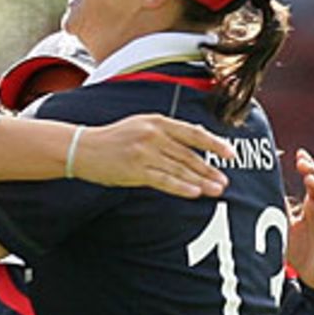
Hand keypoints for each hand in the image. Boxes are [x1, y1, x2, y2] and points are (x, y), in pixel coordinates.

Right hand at [74, 115, 231, 197]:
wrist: (83, 148)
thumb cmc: (114, 139)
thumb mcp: (141, 126)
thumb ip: (167, 133)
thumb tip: (194, 143)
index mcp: (158, 121)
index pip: (193, 132)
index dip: (213, 144)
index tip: (230, 155)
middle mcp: (153, 134)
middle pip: (188, 154)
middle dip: (209, 169)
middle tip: (225, 181)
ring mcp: (145, 152)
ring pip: (179, 169)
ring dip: (200, 181)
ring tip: (216, 190)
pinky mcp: (135, 170)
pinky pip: (164, 180)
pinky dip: (181, 187)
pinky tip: (195, 193)